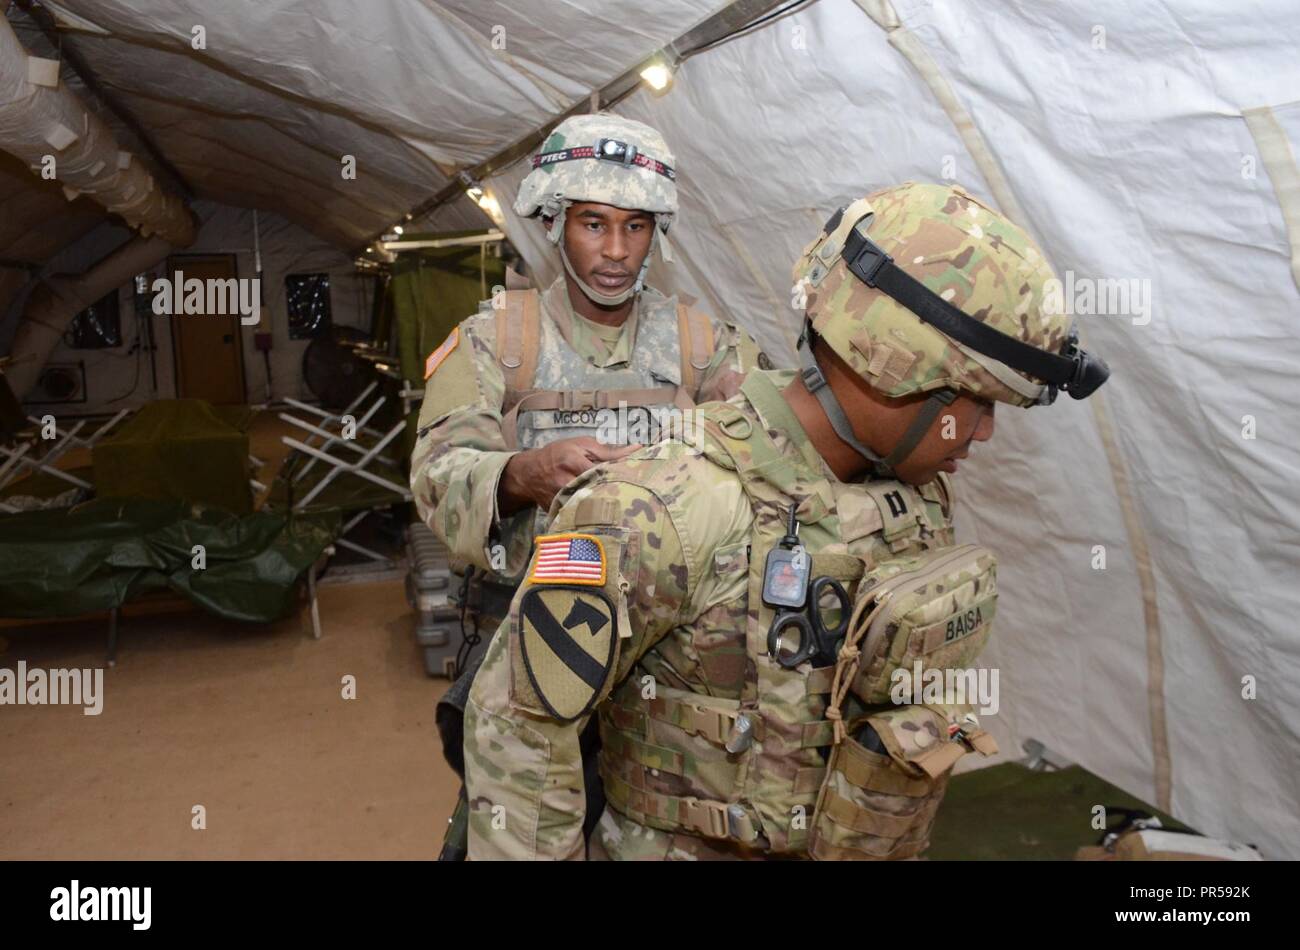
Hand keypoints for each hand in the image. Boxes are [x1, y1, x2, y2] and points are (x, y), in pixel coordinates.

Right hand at [498, 436, 640, 514]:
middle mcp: (566, 482)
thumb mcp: (581, 444)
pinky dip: (594, 513)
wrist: (529, 473)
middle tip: (638, 497)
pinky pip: (580, 514)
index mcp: (572, 461)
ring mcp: (561, 499)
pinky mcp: (559, 511)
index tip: (639, 478)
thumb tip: (637, 448)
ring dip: (608, 506)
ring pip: (590, 506)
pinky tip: (608, 514)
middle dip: (617, 494)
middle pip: (598, 491)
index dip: (621, 475)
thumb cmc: (558, 454)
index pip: (602, 471)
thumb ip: (609, 450)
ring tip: (626, 508)